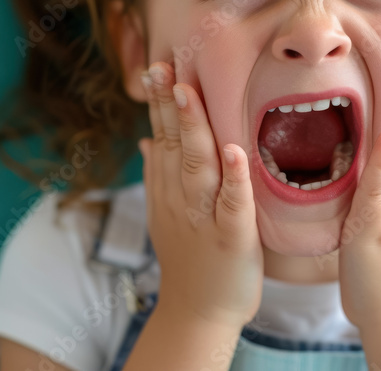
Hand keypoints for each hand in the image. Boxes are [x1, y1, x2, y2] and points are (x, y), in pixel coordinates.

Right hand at [138, 59, 263, 329]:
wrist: (199, 313)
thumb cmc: (192, 257)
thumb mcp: (167, 213)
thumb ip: (160, 174)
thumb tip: (148, 139)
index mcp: (169, 189)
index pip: (162, 137)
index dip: (158, 102)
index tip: (157, 66)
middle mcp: (182, 199)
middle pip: (174, 145)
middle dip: (169, 106)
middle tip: (164, 68)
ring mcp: (205, 217)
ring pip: (197, 167)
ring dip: (193, 129)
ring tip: (189, 94)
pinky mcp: (233, 237)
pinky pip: (233, 204)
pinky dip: (232, 179)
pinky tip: (233, 152)